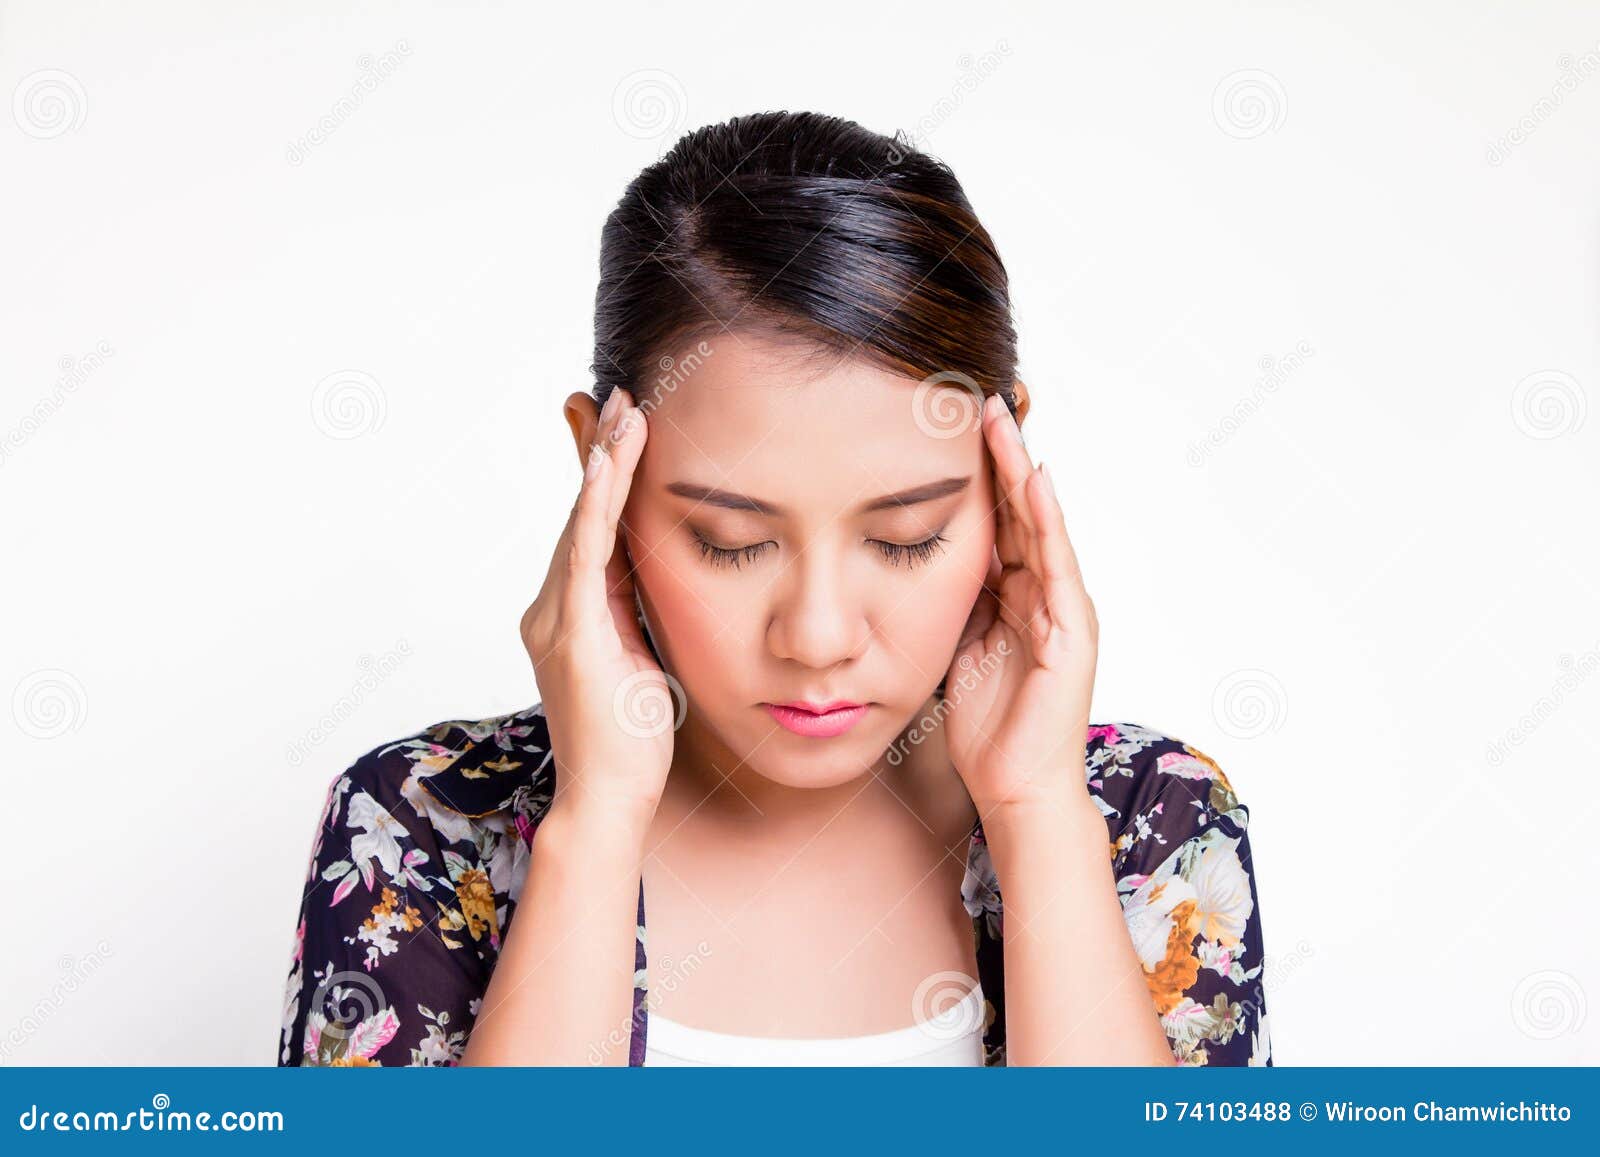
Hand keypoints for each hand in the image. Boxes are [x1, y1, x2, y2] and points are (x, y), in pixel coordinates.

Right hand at [519, 389, 669, 829]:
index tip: (613, 422)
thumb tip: (646, 568)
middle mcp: (550, 609)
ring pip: (581, 524)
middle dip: (596, 450)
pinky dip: (595, 503)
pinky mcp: (572, 634)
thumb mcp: (641, 656)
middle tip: (613, 392)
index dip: (599, 474)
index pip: (588, 530)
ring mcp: (555, 620)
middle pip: (579, 515)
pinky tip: (608, 461)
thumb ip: (632, 610)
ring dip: (603, 462)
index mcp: (571, 614)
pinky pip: (585, 553)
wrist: (609, 799)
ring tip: (623, 408)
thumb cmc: (631, 740)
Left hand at [942, 393, 1100, 819]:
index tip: (952, 426)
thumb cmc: (986, 728)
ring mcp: (1063, 609)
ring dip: (1022, 473)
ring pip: (1040, 525)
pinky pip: (1057, 565)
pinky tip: (1035, 482)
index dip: (978, 475)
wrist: (1015, 787)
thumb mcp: (954, 648)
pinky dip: (1046, 522)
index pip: (996, 521)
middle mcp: (1043, 593)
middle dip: (1001, 457)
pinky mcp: (1073, 631)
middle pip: (1020, 510)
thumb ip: (949, 605)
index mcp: (1014, 595)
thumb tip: (911, 564)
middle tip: (980, 399)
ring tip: (1003, 423)